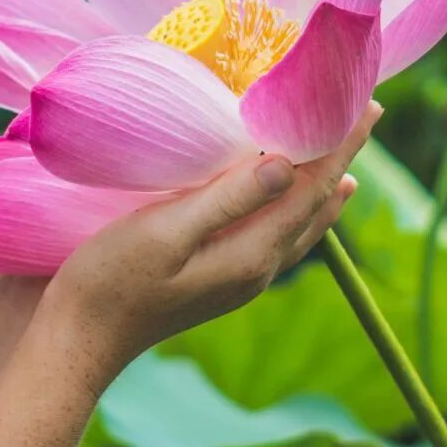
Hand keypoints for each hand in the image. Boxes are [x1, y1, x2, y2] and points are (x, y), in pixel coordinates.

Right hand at [38, 99, 382, 381]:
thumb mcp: (166, 232)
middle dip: (340, 159)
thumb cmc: (110, 281)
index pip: (312, 189)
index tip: (368, 103)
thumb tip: (287, 164)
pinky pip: (277, 235)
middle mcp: (257, 270)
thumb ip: (228, 199)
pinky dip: (294, 207)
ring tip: (340, 157)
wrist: (77, 342)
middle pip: (316, 205)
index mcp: (251, 255)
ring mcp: (240, 279)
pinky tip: (283, 198)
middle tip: (362, 113)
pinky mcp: (219, 280)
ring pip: (300, 225)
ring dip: (322, 186)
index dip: (341, 145)